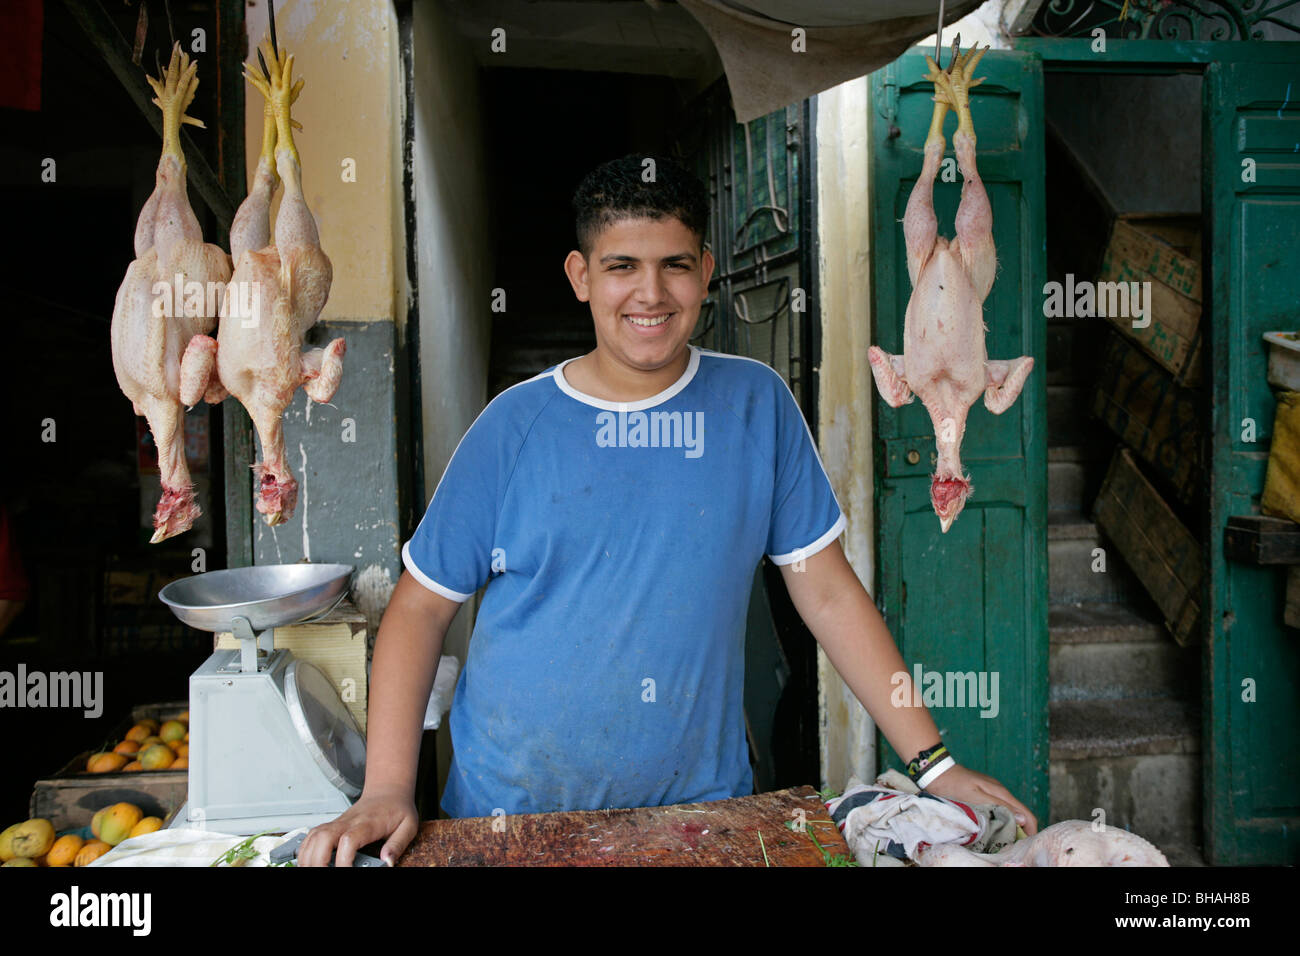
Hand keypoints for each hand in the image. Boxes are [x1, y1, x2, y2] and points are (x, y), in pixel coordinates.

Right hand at [295, 786, 418, 866]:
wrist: (388, 791)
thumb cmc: (397, 809)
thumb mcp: (408, 826)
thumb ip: (398, 845)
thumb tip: (387, 862)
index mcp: (367, 823)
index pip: (348, 840)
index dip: (343, 860)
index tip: (345, 871)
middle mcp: (348, 822)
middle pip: (323, 837)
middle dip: (318, 860)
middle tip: (324, 873)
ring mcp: (338, 823)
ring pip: (314, 836)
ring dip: (308, 856)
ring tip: (313, 869)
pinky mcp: (332, 825)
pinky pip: (312, 836)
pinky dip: (306, 850)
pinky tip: (309, 861)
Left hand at [921, 764, 1037, 835]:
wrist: (936, 771)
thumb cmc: (953, 785)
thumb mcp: (976, 797)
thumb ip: (999, 806)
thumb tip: (1022, 819)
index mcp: (1001, 793)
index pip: (1026, 813)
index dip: (1030, 830)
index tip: (1026, 844)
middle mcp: (1000, 792)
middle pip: (1019, 814)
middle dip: (1021, 830)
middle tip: (1013, 845)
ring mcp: (991, 792)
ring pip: (1008, 812)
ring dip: (1010, 826)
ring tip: (1003, 840)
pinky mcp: (982, 793)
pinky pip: (997, 808)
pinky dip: (999, 819)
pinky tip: (992, 827)